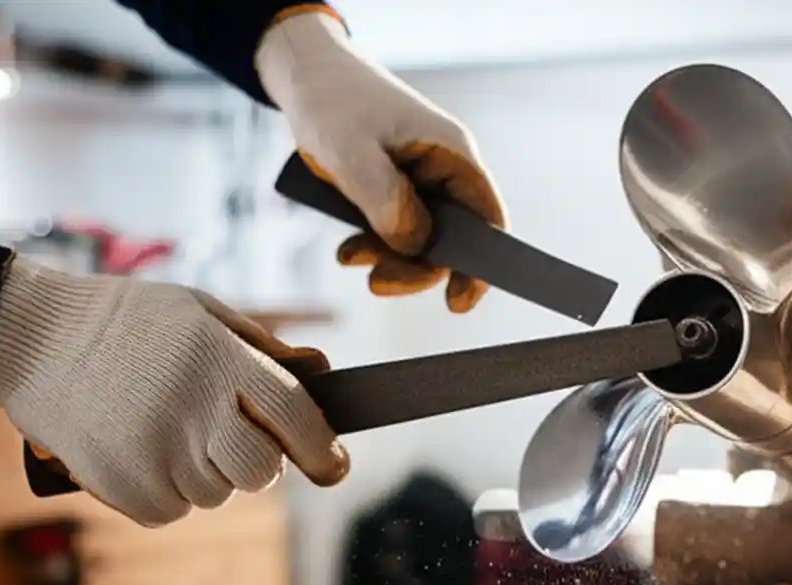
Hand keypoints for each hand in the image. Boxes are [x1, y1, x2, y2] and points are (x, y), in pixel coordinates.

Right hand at [0, 257, 348, 526]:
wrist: (33, 338)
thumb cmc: (131, 324)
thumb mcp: (202, 313)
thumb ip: (264, 348)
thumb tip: (324, 370)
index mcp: (217, 358)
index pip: (293, 412)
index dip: (322, 446)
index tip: (334, 465)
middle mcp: (190, 407)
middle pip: (261, 470)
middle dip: (261, 463)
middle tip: (233, 438)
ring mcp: (153, 450)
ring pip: (218, 494)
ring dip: (209, 474)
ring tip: (170, 430)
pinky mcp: (120, 485)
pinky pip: (173, 511)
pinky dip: (169, 493)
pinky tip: (143, 452)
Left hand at [257, 9, 506, 313]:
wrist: (305, 74)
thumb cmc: (331, 104)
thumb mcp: (353, 154)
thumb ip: (387, 201)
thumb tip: (416, 247)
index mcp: (452, 154)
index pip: (487, 218)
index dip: (481, 265)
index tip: (457, 303)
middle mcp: (445, 168)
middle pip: (453, 238)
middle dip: (417, 266)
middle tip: (377, 283)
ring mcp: (422, 178)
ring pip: (423, 238)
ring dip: (390, 257)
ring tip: (350, 257)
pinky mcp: (397, 186)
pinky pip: (398, 227)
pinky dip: (376, 244)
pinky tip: (348, 251)